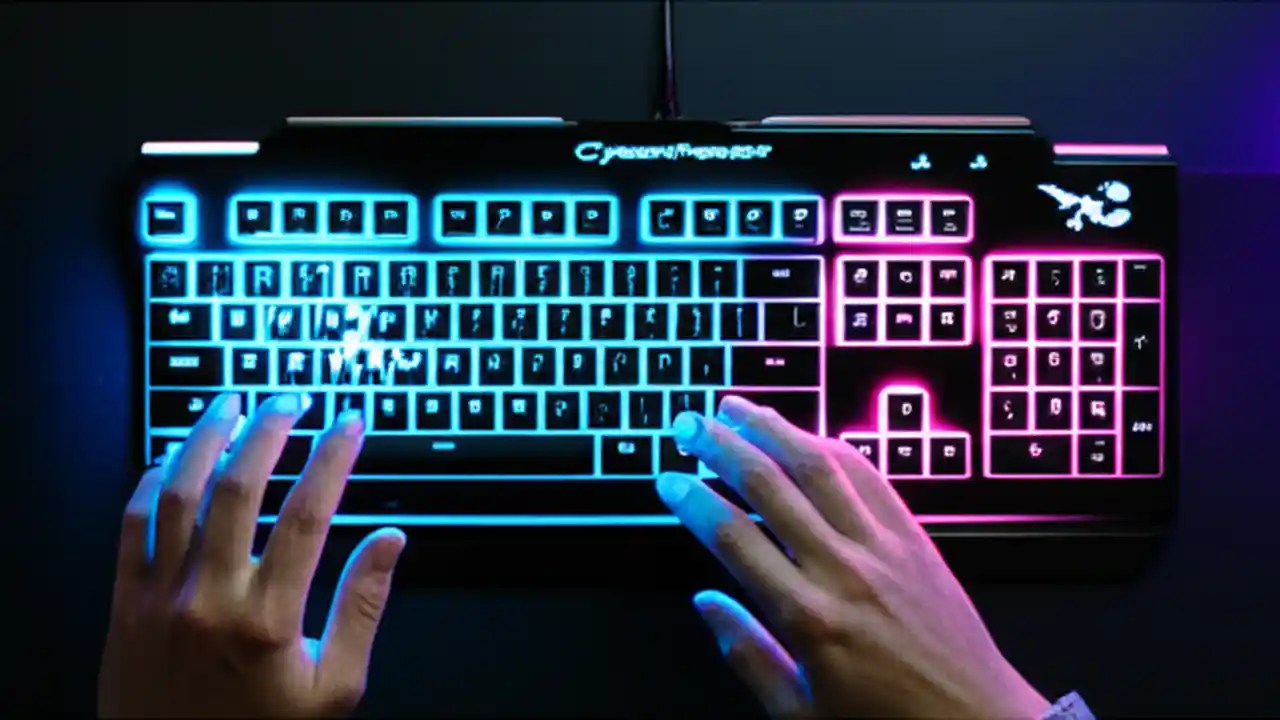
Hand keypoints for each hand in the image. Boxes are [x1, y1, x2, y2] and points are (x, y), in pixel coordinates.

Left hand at [99, 393, 405, 717]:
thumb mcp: (335, 689)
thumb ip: (363, 609)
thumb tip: (391, 541)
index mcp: (268, 620)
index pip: (309, 514)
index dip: (334, 457)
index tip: (350, 423)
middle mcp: (210, 600)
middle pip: (240, 488)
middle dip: (270, 430)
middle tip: (291, 399)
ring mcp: (159, 600)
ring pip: (179, 494)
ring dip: (207, 438)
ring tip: (231, 403)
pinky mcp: (122, 607)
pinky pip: (130, 525)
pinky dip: (151, 481)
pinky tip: (172, 456)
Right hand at [658, 396, 1049, 718]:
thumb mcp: (800, 713)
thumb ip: (748, 655)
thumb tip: (706, 604)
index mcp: (807, 618)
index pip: (732, 538)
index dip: (692, 501)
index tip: (669, 480)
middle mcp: (842, 569)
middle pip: (769, 485)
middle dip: (721, 446)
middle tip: (690, 425)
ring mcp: (883, 547)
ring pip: (819, 465)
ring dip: (774, 428)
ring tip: (739, 409)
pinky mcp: (915, 539)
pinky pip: (870, 477)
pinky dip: (834, 448)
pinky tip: (810, 437)